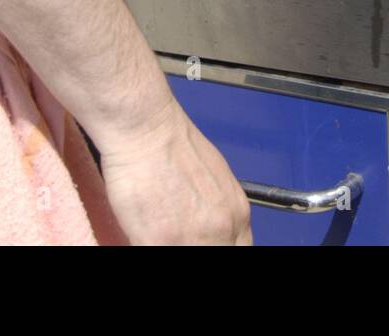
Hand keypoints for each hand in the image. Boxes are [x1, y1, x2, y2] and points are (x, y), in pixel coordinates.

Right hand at [99, 104, 251, 244]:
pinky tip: (147, 237)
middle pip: (222, 255)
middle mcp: (223, 228)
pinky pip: (158, 256)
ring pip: (195, 255)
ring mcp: (192, 239)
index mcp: (238, 213)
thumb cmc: (175, 147)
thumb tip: (213, 229)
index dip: (221, 247)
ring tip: (165, 236)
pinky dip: (152, 246)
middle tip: (183, 239)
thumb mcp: (216, 182)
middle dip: (203, 248)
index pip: (241, 248)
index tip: (207, 243)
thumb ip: (218, 212)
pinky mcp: (159, 242)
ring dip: (178, 247)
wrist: (148, 131)